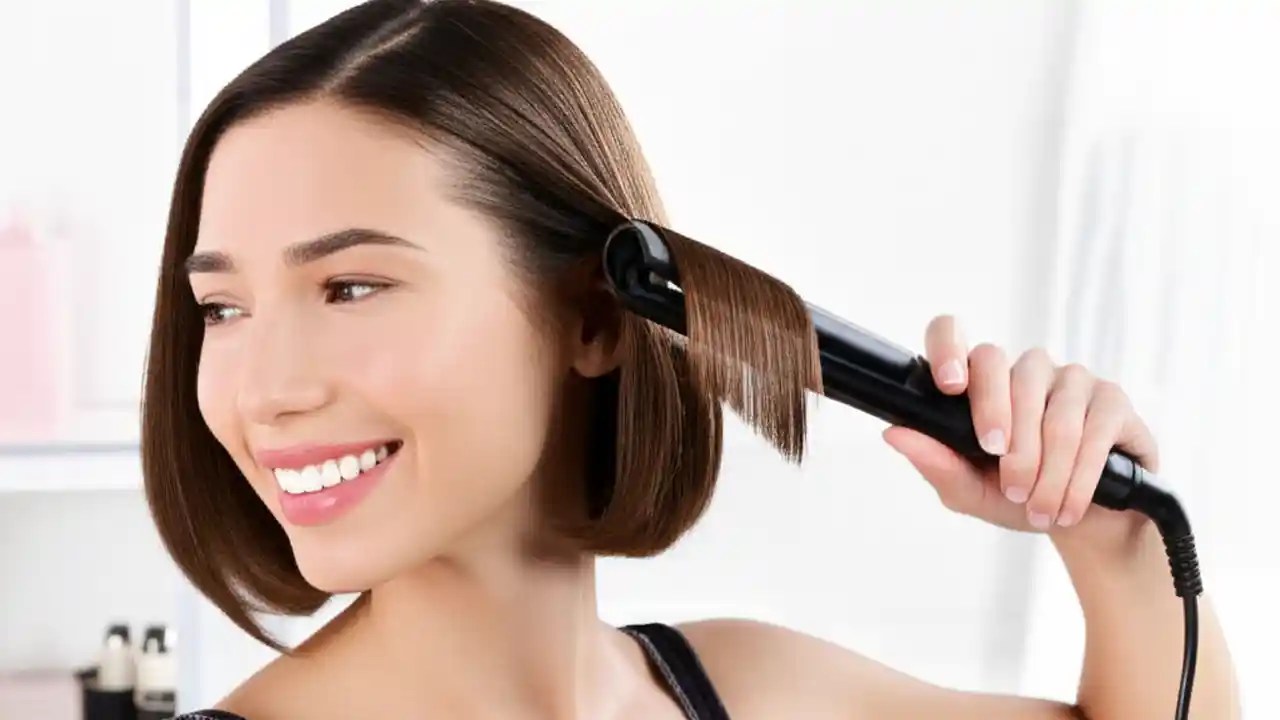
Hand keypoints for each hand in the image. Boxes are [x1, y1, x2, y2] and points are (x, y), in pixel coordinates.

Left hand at [881, 315, 1160, 536]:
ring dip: (1046, 473)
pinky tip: (1069, 506)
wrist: (1084, 524)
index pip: (951, 333)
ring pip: (1052, 414)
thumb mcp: (970, 491)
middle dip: (1007, 437)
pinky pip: (1093, 429)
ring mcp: (1069, 378)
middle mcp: (1022, 370)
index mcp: (980, 383)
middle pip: (1002, 370)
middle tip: (1010, 484)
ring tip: (1039, 509)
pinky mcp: (1111, 398)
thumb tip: (893, 433)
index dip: (948, 348)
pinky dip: (1079, 477)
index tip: (950, 386)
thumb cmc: (1019, 498)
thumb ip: (936, 463)